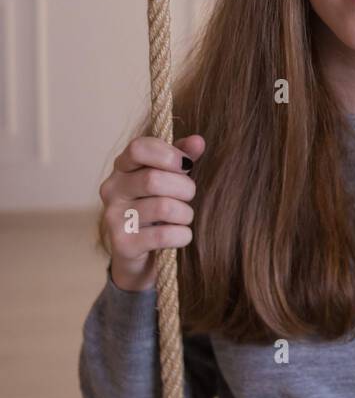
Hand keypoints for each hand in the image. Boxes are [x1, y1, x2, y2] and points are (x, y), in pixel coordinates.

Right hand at [98, 134, 205, 289]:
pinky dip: (182, 235)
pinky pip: (163, 235)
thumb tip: (198, 141)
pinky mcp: (123, 244)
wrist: (139, 257)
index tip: (187, 164)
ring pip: (163, 207)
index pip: (138, 148)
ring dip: (185, 214)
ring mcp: (114, 218)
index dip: (168, 154)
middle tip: (189, 197)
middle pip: (153, 179)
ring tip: (184, 217)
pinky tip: (181, 235)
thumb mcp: (169, 179)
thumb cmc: (157, 210)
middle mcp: (112, 190)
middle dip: (184, 188)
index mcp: (122, 168)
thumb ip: (182, 157)